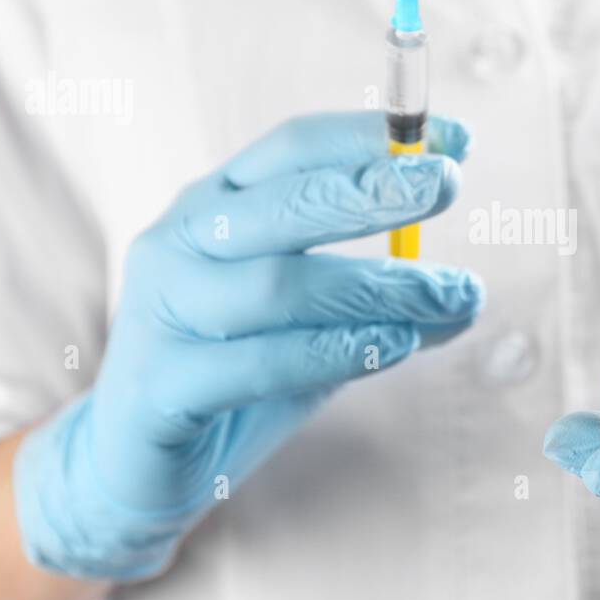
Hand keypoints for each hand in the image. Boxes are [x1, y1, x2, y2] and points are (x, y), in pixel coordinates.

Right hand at [15, 113, 483, 578]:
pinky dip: (336, 351)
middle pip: (284, 201)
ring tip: (453, 295)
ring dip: (380, 286)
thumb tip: (466, 296)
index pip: (293, 148)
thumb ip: (376, 305)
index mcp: (213, 207)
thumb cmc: (232, 375)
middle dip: (373, 188)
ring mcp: (163, 311)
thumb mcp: (312, 327)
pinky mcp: (162, 386)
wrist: (133, 461)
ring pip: (281, 284)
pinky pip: (259, 363)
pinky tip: (398, 346)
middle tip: (450, 185)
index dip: (373, 137)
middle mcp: (180, 243)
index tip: (456, 141)